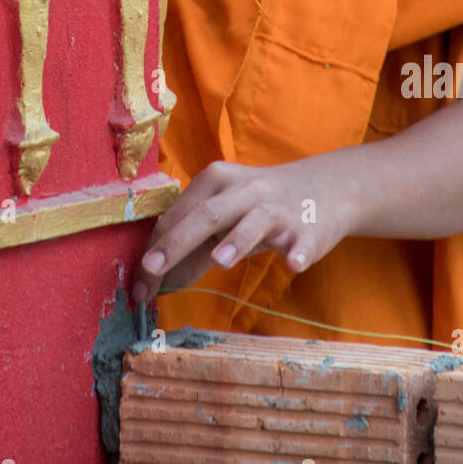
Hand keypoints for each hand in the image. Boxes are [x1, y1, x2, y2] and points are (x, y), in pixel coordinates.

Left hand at [132, 155, 351, 305]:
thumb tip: (155, 279)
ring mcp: (277, 208)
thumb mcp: (224, 214)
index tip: (138, 283)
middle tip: (152, 269)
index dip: (156, 248)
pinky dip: (298, 252)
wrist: (324, 189)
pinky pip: (302, 241)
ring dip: (236, 241)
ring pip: (252, 222)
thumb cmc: (259, 206)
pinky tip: (294, 263)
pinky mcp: (307, 228)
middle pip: (206, 215)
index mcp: (217, 180)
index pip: (179, 215)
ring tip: (220, 261)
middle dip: (177, 243)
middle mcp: (245, 189)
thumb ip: (194, 243)